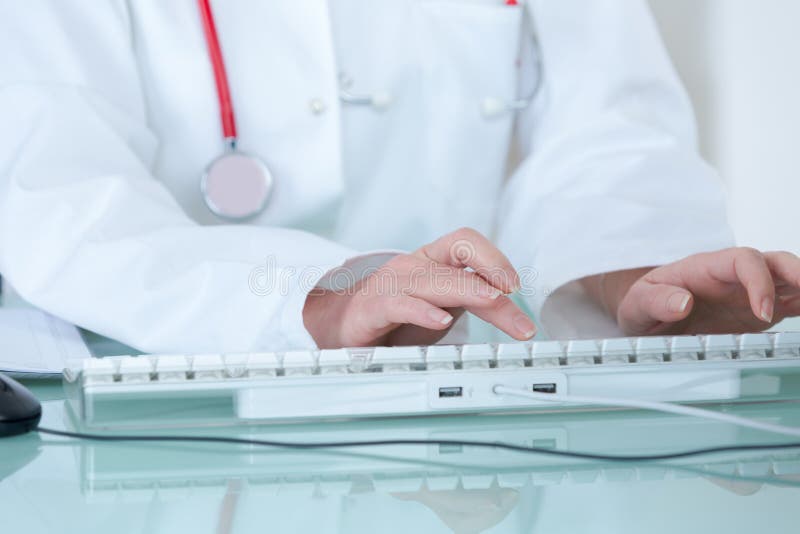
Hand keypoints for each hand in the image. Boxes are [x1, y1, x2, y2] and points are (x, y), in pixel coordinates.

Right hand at [303, 228, 536, 347]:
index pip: (466, 243)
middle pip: (458, 265)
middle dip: (493, 284)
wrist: (346, 325)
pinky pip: (400, 304)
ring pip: (434, 281)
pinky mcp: (375, 307)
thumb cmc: (397, 313)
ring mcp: (393, 283)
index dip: (493, 258)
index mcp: (433, 260)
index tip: (514, 285)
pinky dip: (422, 312)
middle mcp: (414, 265)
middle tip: (515, 304)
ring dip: (467, 290)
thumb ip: (473, 301)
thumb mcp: (442, 305)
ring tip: (492, 301)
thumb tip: (515, 310)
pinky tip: (440, 322)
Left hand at [604, 248, 799, 335]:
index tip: (762, 312)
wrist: (647, 316)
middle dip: (799, 274)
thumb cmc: (644, 304)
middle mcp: (732, 276)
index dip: (759, 281)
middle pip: (776, 262)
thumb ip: (656, 301)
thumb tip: (681, 303)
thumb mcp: (638, 304)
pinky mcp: (758, 311)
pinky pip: (789, 302)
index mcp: (705, 267)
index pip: (743, 260)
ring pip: (788, 279)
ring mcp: (748, 292)